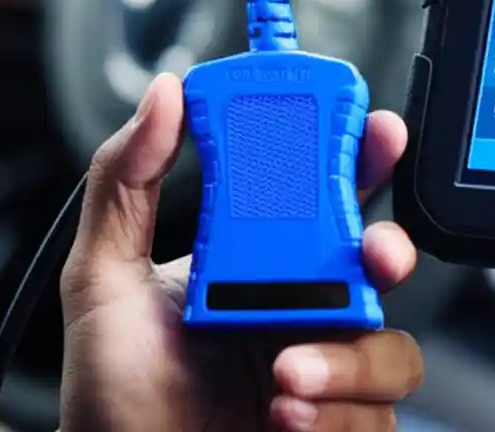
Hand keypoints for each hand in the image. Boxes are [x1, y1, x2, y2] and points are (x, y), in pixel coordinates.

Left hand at [59, 73, 423, 431]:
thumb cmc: (114, 395)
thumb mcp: (103, 277)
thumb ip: (125, 181)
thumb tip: (163, 97)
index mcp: (260, 264)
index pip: (324, 199)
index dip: (362, 159)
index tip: (374, 132)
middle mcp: (302, 312)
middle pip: (381, 265)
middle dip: (391, 250)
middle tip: (372, 254)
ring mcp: (325, 371)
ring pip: (391, 347)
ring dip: (348, 359)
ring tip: (284, 375)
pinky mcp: (338, 424)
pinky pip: (377, 413)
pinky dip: (338, 413)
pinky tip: (286, 414)